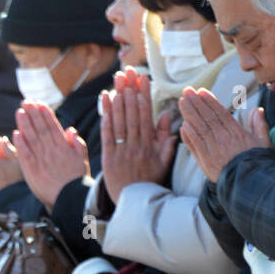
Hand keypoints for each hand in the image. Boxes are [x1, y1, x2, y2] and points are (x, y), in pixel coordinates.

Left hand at [12, 102, 91, 209]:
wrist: (71, 200)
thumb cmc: (78, 181)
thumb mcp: (82, 160)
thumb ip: (77, 144)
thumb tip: (70, 129)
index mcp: (64, 148)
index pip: (53, 126)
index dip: (45, 114)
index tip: (39, 103)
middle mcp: (52, 151)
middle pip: (41, 129)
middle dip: (33, 114)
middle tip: (26, 102)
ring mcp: (41, 160)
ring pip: (32, 138)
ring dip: (25, 124)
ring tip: (20, 111)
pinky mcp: (32, 170)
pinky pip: (25, 154)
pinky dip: (20, 143)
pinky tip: (15, 133)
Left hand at [101, 69, 177, 202]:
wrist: (134, 201)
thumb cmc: (150, 180)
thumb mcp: (164, 161)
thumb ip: (166, 139)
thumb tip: (168, 117)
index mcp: (150, 146)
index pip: (147, 116)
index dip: (145, 96)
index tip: (144, 80)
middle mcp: (136, 145)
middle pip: (133, 114)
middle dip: (131, 91)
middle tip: (129, 72)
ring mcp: (121, 150)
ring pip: (120, 120)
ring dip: (119, 97)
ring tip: (118, 80)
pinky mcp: (108, 155)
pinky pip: (107, 131)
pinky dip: (106, 114)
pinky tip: (106, 99)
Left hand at [178, 87, 271, 182]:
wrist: (250, 184)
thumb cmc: (259, 164)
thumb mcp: (265, 143)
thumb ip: (260, 126)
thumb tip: (258, 110)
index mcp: (237, 133)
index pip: (221, 113)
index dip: (210, 101)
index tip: (202, 91)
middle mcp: (224, 139)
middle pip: (207, 118)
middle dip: (196, 103)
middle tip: (187, 91)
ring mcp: (213, 150)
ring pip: (199, 128)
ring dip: (189, 114)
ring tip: (182, 102)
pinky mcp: (206, 161)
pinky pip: (195, 145)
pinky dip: (188, 135)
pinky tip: (183, 125)